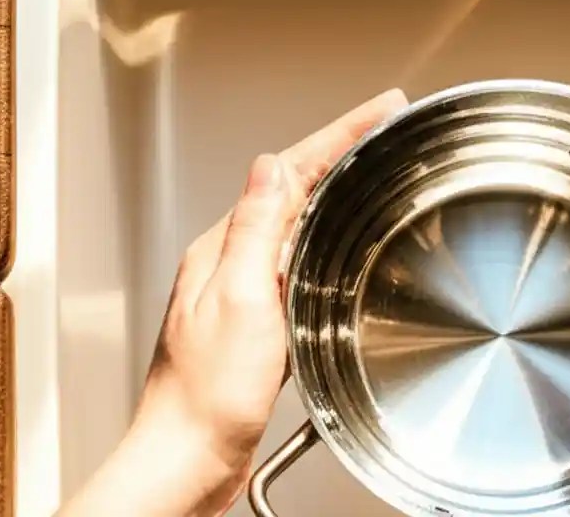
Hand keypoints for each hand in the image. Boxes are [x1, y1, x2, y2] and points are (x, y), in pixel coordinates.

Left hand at [57, 89, 407, 516]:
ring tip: (371, 166)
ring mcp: (242, 291)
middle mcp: (229, 263)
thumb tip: (270, 165)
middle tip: (381, 126)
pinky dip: (327, 239)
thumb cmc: (208, 396)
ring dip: (335, 190)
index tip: (378, 109)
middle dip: (339, 150)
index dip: (337, 136)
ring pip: (296, 222)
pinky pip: (297, 262)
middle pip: (292, 188)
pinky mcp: (257, 322)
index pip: (287, 173)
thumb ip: (255, 230)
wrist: (188, 459)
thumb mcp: (240, 301)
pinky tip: (342, 245)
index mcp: (223, 250)